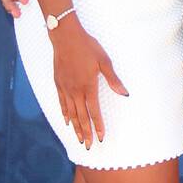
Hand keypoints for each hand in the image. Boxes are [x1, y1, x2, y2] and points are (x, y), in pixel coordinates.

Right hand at [51, 20, 129, 148]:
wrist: (65, 37)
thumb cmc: (87, 47)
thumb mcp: (104, 61)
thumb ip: (113, 79)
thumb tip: (125, 94)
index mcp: (89, 86)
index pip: (94, 112)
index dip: (98, 126)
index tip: (100, 138)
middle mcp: (76, 91)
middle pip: (81, 117)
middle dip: (85, 133)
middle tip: (88, 146)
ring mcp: (65, 88)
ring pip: (70, 113)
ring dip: (75, 127)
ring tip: (78, 139)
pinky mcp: (58, 83)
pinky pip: (61, 103)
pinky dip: (64, 114)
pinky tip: (66, 122)